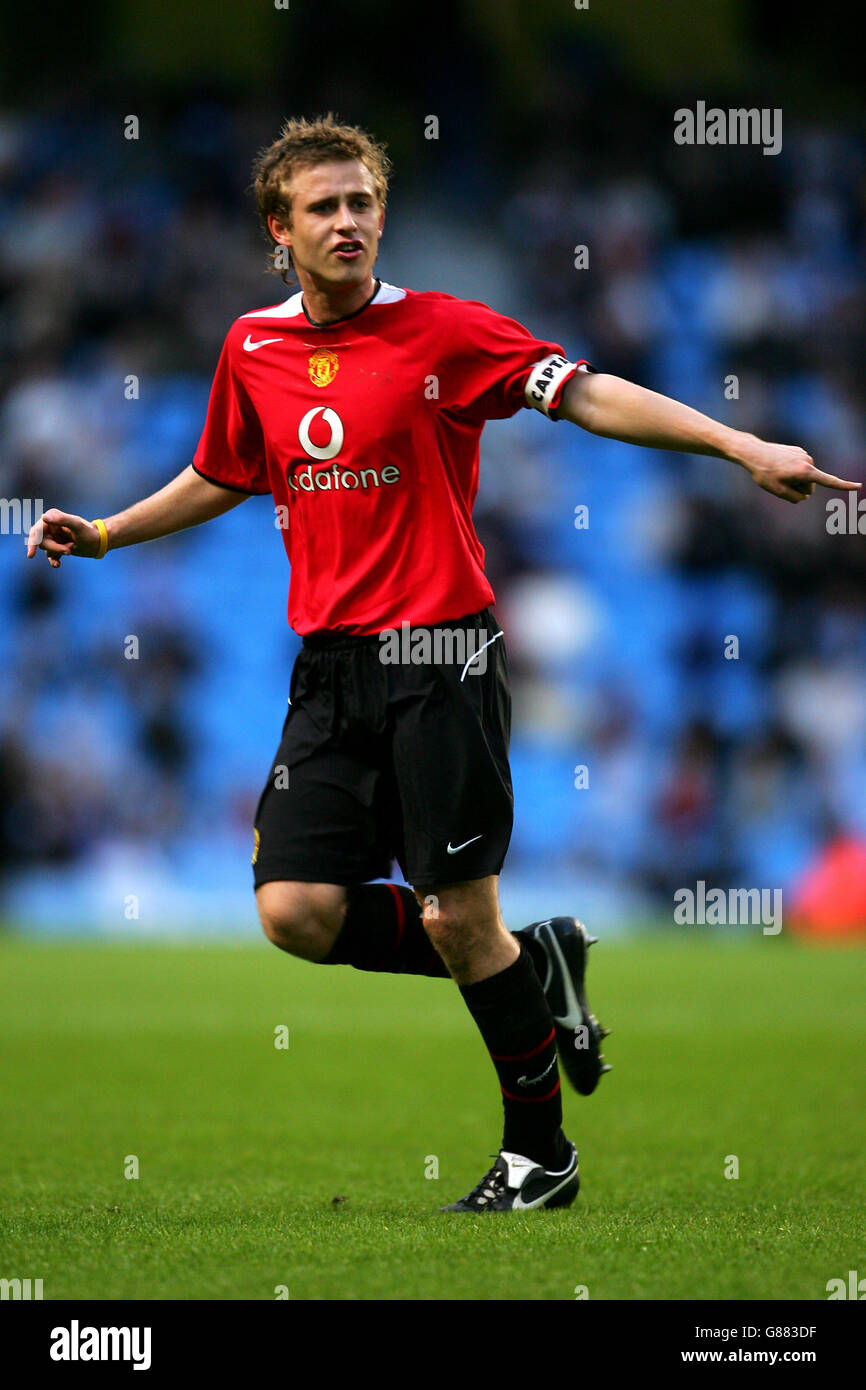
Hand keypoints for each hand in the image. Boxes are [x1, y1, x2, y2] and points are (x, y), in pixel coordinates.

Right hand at [26, 509, 102, 567]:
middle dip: (54, 548)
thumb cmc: (89, 532)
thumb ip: (62, 519)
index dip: (32, 542)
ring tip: (72, 549)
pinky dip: (54, 561)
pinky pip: (50, 556)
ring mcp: (54, 537)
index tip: (31, 555)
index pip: (37, 530)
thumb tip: (44, 517)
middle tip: (69, 550)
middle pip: (41, 541)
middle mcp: (51, 526)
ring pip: (46, 549)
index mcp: (53, 518)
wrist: (99, 542)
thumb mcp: (77, 526)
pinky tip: (57, 565)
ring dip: (58, 552)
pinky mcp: (57, 547)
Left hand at [735, 435, 860, 503]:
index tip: (858, 486)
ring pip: (804, 476)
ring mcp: (804, 455)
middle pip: (810, 485)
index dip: (844, 485)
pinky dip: (791, 470)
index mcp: (805, 472)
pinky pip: (799, 468)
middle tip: (780, 482)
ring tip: (777, 473)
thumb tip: (805, 495)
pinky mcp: (798, 451)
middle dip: (798, 487)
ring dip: (794, 479)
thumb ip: (796, 498)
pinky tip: (778, 466)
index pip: (828, 481)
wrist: (754, 453)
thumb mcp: (779, 492)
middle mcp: (808, 461)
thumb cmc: (765, 474)